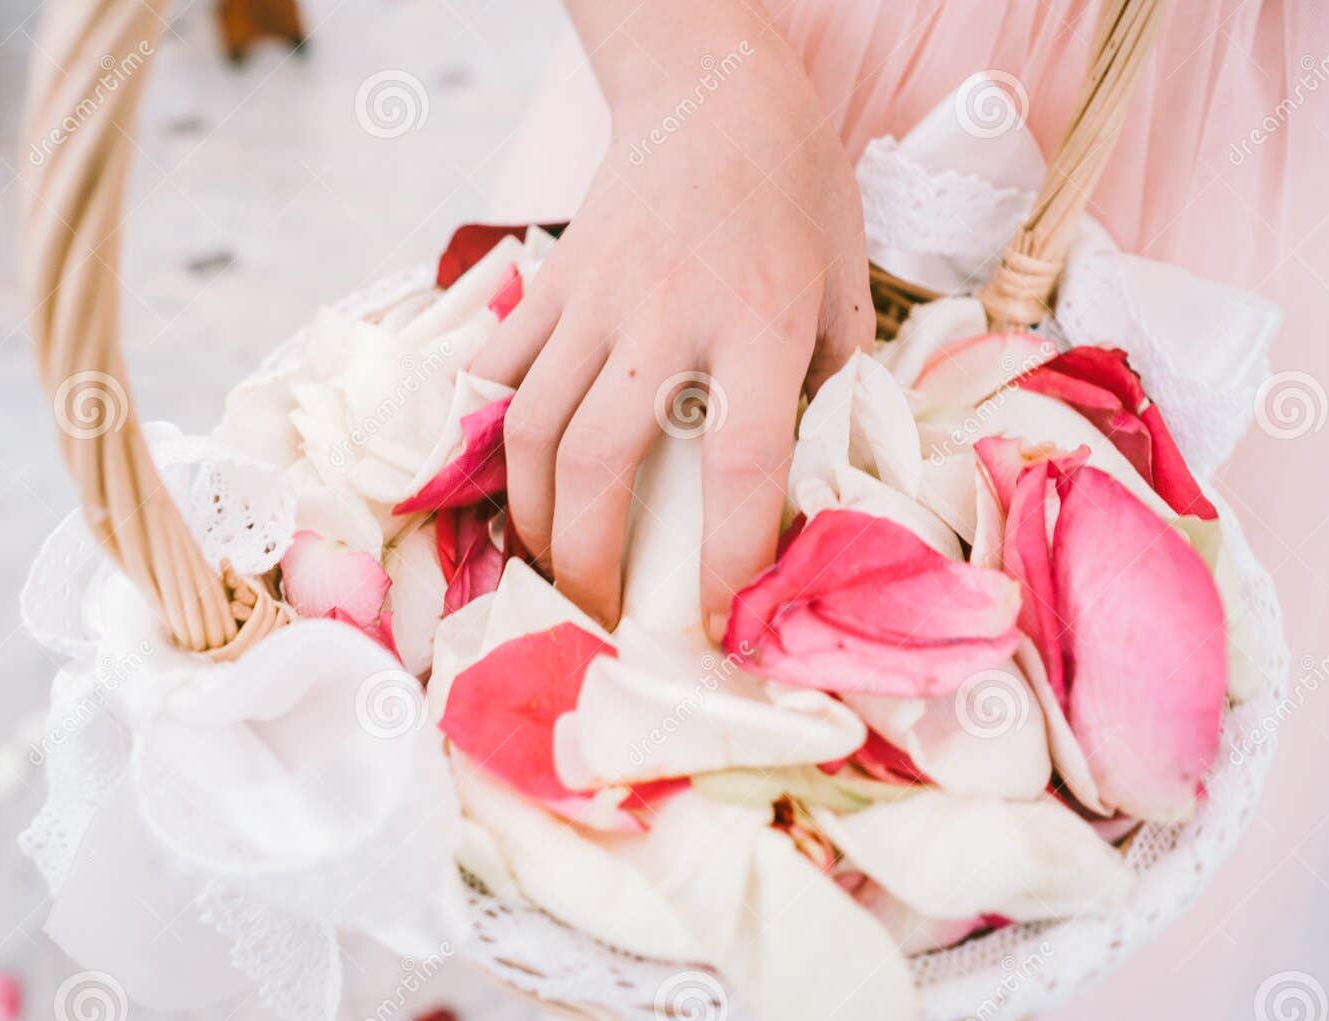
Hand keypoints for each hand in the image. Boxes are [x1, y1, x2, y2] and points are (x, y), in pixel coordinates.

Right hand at [471, 7, 872, 639]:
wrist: (714, 91)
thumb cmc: (797, 193)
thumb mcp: (845, 286)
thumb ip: (828, 385)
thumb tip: (796, 484)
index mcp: (764, 323)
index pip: (742, 463)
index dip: (728, 556)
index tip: (717, 621)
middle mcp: (670, 317)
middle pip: (600, 462)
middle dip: (587, 561)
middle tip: (598, 616)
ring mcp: (595, 298)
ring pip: (532, 428)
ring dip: (528, 515)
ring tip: (544, 563)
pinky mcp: (551, 281)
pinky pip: (496, 370)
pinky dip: (483, 437)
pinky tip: (495, 486)